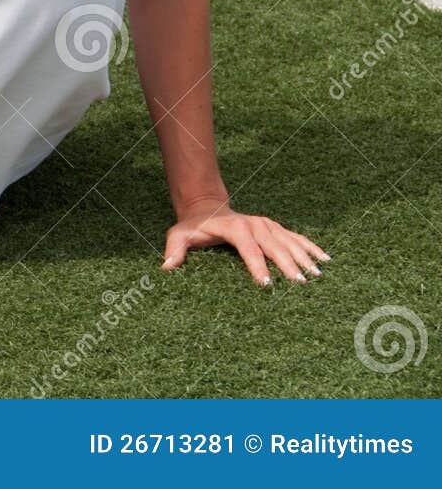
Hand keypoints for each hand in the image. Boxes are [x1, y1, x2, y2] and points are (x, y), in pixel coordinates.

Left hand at [162, 199, 330, 285]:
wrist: (206, 208)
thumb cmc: (193, 227)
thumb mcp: (179, 234)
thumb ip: (174, 249)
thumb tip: (166, 267)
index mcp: (233, 227)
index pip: (247, 247)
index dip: (256, 265)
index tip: (266, 284)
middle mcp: (254, 223)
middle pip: (273, 245)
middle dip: (287, 264)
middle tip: (300, 284)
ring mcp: (267, 224)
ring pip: (289, 241)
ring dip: (304, 256)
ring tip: (317, 275)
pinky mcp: (275, 227)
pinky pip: (296, 237)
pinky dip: (311, 247)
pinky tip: (326, 259)